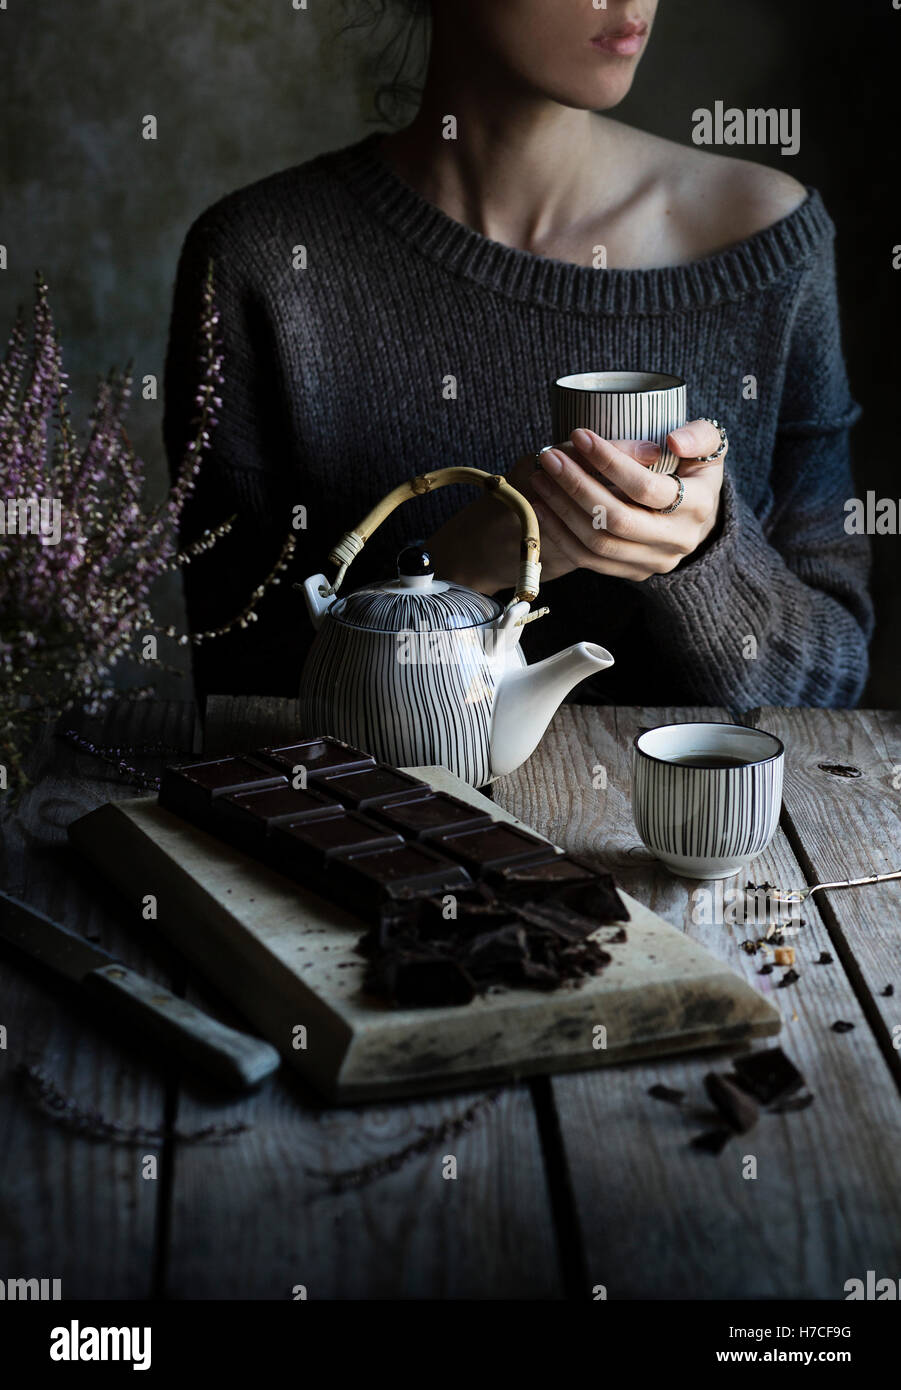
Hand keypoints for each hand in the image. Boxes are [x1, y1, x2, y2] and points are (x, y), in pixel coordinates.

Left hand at [523, 420, 726, 581]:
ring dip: (563, 510)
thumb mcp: (708, 446)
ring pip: (599, 543)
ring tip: (540, 479)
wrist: (693, 513)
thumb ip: (699, 436)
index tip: (579, 435)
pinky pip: (588, 560)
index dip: (610, 462)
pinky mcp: (634, 573)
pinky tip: (541, 507)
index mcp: (699, 505)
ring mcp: (656, 561)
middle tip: (550, 458)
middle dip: (577, 486)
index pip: (645, 487)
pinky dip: (560, 534)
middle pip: (617, 519)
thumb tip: (672, 443)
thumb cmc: (693, 469)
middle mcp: (679, 540)